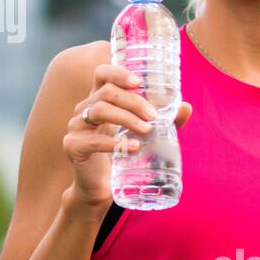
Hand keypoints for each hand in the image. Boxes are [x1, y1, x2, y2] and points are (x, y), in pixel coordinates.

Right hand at [64, 62, 191, 208]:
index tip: (139, 82)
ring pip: (99, 110)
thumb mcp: (140, 133)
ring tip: (146, 130)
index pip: (102, 74)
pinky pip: (93, 141)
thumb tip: (186, 107)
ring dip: (126, 117)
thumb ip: (163, 121)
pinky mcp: (73, 147)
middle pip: (106, 92)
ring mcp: (75, 127)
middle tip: (153, 115)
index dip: (118, 73)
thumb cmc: (120, 154)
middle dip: (133, 101)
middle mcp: (84, 109)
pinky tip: (133, 147)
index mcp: (98, 99)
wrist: (100, 186)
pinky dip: (115, 143)